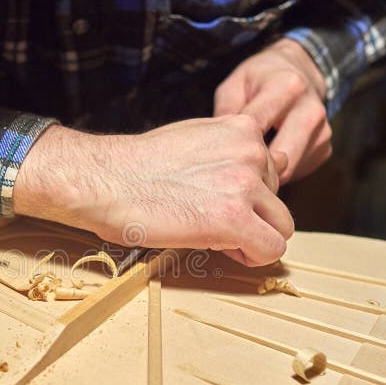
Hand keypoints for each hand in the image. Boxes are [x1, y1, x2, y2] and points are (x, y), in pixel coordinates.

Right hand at [13, 117, 293, 266]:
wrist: (104, 181)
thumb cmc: (133, 167)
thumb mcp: (190, 141)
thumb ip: (223, 155)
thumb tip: (235, 182)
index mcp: (241, 129)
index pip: (270, 172)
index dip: (246, 195)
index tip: (216, 201)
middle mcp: (252, 152)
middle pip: (278, 201)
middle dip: (251, 217)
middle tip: (209, 221)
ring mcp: (246, 184)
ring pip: (281, 227)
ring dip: (251, 237)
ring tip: (212, 235)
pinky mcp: (234, 219)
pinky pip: (271, 249)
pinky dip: (250, 256)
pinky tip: (219, 248)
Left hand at [214, 38, 331, 183]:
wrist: (300, 70)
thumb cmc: (260, 79)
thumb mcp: (234, 85)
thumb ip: (225, 113)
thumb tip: (217, 148)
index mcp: (287, 87)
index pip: (257, 129)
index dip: (234, 147)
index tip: (219, 157)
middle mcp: (310, 109)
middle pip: (280, 159)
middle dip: (255, 169)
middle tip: (233, 171)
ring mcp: (322, 132)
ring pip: (289, 170)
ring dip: (267, 173)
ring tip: (249, 162)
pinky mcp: (324, 149)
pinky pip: (297, 172)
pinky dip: (280, 171)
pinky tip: (268, 158)